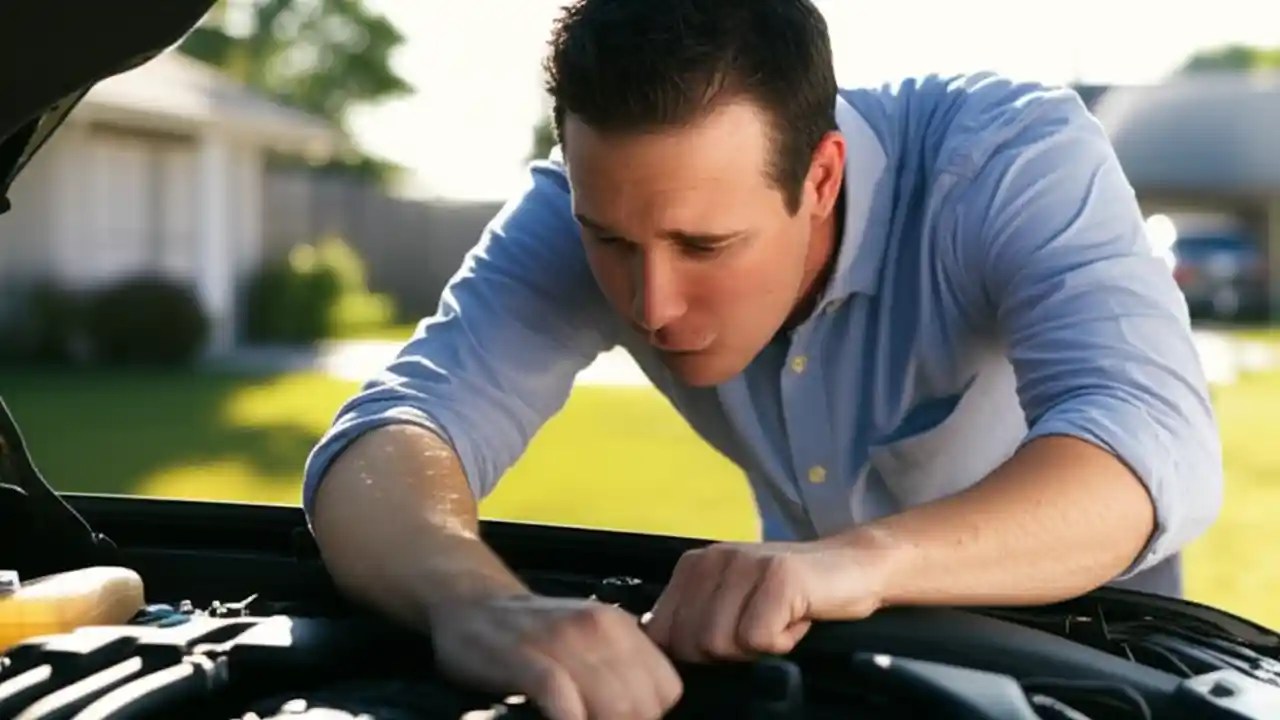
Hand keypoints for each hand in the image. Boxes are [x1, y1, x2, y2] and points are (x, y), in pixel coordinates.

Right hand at [426, 593, 682, 719]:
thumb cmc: (534, 631)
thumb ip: (620, 664)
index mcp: (621, 625)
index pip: (668, 689)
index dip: (649, 715)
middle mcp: (599, 629)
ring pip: (614, 707)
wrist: (472, 604)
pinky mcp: (527, 659)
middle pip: (643, 706)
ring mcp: (562, 642)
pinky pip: (564, 703)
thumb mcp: (589, 636)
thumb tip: (646, 708)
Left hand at [642, 539, 888, 662]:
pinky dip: (783, 642)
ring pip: (720, 644)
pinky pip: (759, 639)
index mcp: (692, 567)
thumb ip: (693, 619)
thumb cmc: (788, 595)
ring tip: (780, 619)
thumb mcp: (730, 602)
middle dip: (728, 652)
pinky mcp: (779, 576)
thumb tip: (658, 650)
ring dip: (758, 646)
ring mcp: (745, 564)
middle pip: (691, 644)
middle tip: (762, 626)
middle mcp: (712, 559)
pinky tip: (797, 618)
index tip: (733, 634)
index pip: (661, 632)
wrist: (853, 567)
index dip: (695, 652)